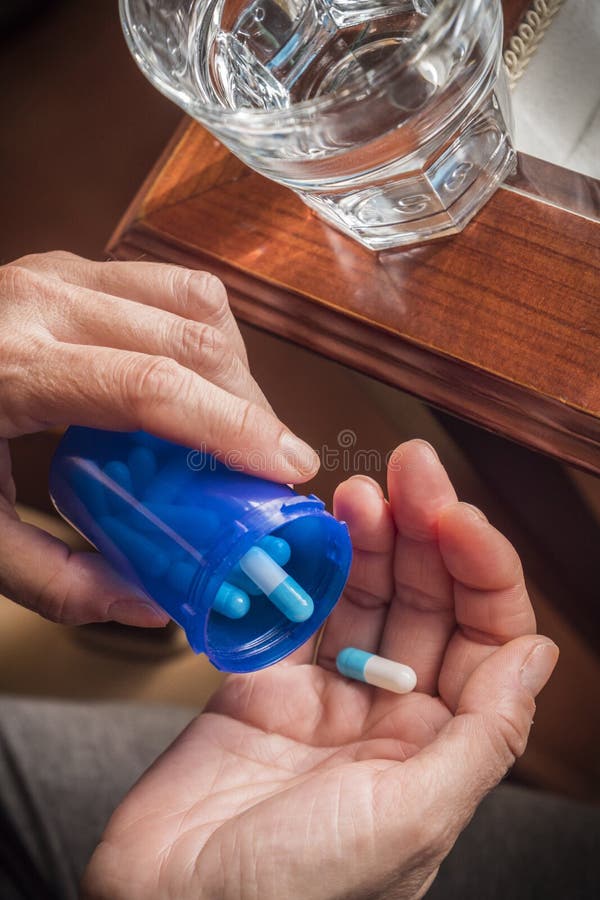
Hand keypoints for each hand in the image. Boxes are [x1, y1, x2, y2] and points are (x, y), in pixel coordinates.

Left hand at [0, 252, 318, 626]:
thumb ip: (57, 580)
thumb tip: (153, 604)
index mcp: (11, 366)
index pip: (154, 387)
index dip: (234, 429)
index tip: (288, 467)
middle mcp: (42, 301)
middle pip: (192, 340)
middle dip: (250, 407)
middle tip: (267, 467)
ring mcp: (58, 273)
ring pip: (194, 302)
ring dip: (234, 366)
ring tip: (236, 426)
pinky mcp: (70, 269)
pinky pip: (170, 287)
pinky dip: (205, 336)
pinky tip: (199, 383)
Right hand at [83, 440, 557, 899]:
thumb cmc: (294, 890)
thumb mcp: (411, 819)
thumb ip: (481, 736)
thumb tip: (538, 653)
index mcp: (442, 749)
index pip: (487, 638)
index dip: (481, 570)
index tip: (455, 515)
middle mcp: (393, 712)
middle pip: (428, 601)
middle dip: (426, 531)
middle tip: (410, 469)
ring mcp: (329, 691)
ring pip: (367, 594)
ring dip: (372, 537)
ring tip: (363, 492)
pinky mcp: (268, 678)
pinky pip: (300, 607)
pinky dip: (310, 564)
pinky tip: (318, 527)